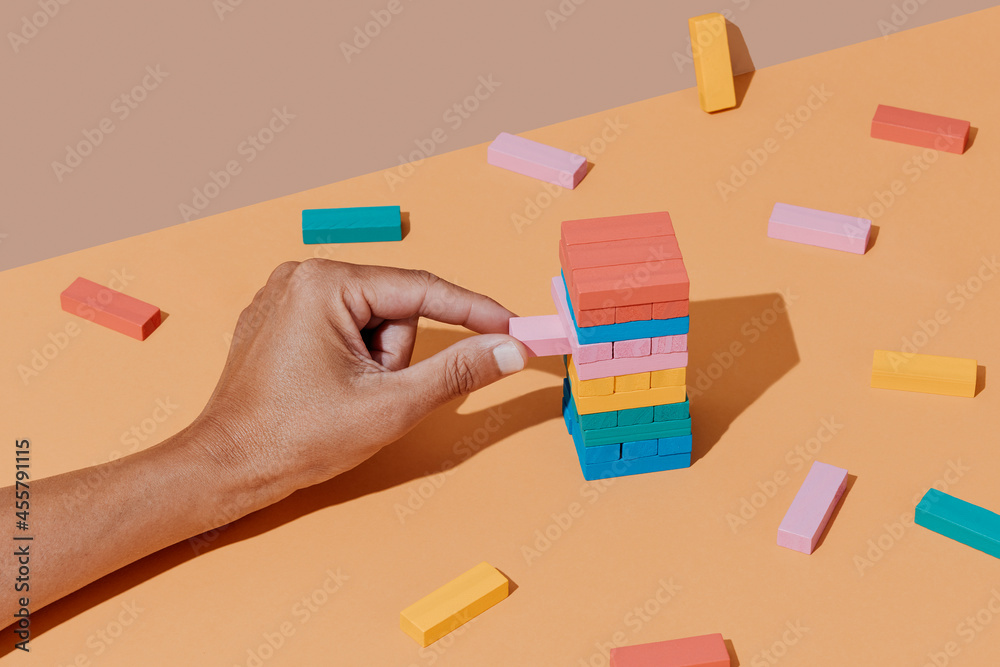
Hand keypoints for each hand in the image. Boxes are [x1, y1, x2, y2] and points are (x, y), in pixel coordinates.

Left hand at [189, 259, 527, 503]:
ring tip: (342, 396)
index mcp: (325, 284)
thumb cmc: (295, 437)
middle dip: (395, 357)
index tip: (513, 325)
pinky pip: (342, 329)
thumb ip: (457, 371)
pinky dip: (351, 360)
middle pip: (393, 309)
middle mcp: (301, 276)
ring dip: (374, 363)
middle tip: (370, 395)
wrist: (226, 468)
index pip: (422, 290)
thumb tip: (507, 349)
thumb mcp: (390, 406)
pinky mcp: (279, 319)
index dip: (474, 311)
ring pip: (370, 322)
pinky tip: (325, 389)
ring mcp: (285, 296)